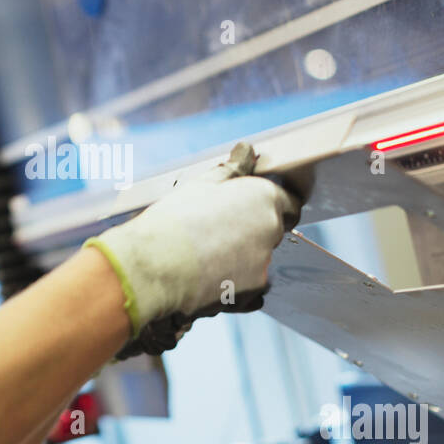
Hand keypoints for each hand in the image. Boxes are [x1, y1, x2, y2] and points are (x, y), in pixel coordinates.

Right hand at [84, 142, 300, 358]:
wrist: (153, 268)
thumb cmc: (173, 222)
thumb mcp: (201, 185)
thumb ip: (232, 169)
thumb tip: (247, 151)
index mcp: (263, 198)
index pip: (290, 201)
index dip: (274, 202)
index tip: (254, 206)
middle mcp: (270, 230)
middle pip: (272, 230)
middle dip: (252, 229)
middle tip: (216, 229)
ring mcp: (263, 264)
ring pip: (258, 260)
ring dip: (240, 258)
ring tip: (204, 256)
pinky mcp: (250, 293)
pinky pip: (251, 289)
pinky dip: (235, 285)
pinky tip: (208, 279)